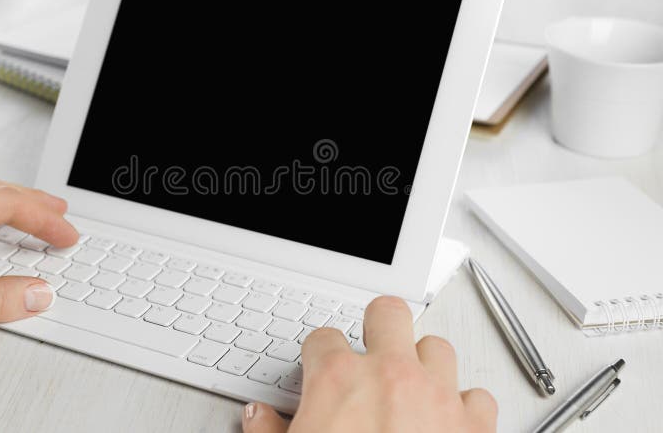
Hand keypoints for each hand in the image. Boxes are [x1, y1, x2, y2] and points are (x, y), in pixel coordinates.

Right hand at [242, 296, 496, 432]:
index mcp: (337, 380)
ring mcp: (437, 396)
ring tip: (411, 385)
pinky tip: (449, 420)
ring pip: (437, 347)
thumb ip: (268, 431)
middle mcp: (390, 375)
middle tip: (371, 349)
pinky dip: (464, 405)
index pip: (323, 337)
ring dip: (424, 363)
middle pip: (387, 313)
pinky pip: (476, 396)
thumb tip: (257, 418)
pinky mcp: (474, 425)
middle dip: (378, 326)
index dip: (319, 353)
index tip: (320, 366)